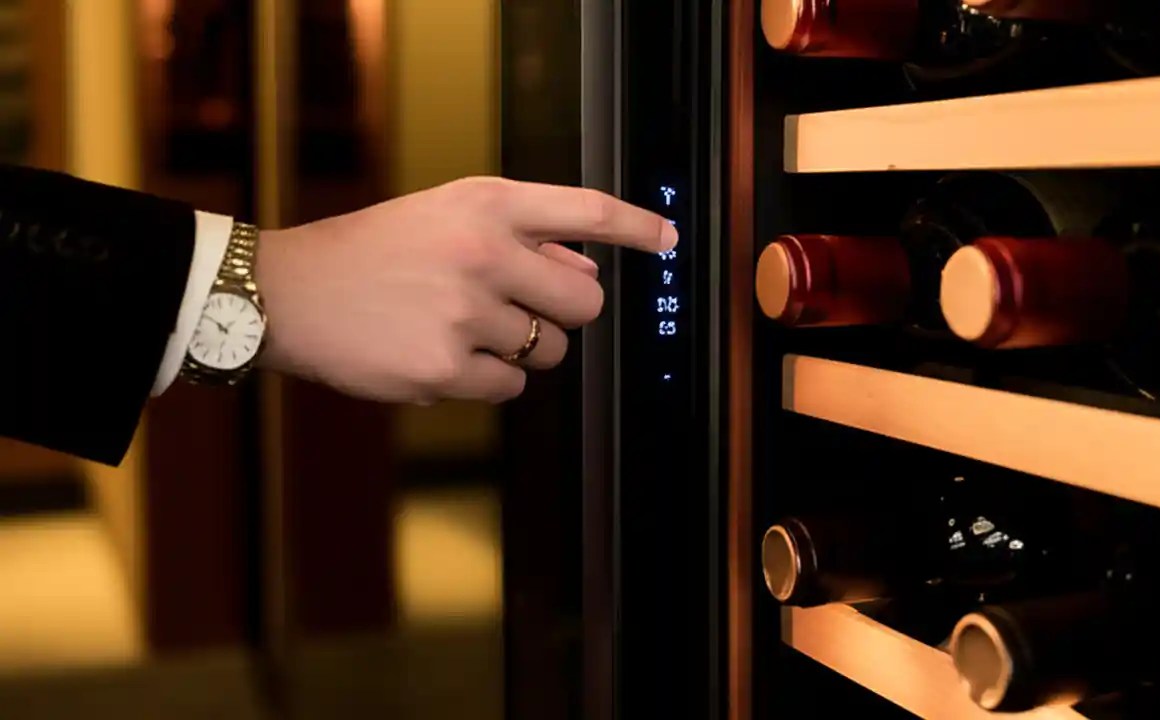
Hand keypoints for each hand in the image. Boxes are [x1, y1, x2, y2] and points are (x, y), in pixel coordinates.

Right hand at [255, 176, 676, 403]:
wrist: (287, 293)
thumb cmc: (371, 253)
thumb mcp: (443, 216)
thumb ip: (519, 237)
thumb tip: (588, 274)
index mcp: (484, 205)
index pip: (584, 210)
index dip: (636, 225)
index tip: (668, 238)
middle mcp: (480, 251)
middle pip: (583, 304)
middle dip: (565, 315)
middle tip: (523, 310)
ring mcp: (464, 313)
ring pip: (548, 352)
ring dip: (522, 349)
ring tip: (463, 330)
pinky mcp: (444, 369)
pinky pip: (508, 387)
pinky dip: (485, 379)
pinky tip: (439, 354)